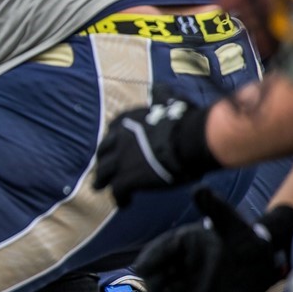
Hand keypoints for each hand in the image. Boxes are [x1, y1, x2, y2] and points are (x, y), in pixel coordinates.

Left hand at [94, 96, 219, 206]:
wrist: (190, 142)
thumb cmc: (186, 122)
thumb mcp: (170, 103)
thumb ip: (161, 97)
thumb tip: (157, 87)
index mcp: (127, 121)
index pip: (112, 131)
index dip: (113, 141)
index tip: (115, 147)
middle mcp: (118, 139)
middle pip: (102, 152)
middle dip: (103, 161)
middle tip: (105, 169)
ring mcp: (120, 161)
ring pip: (102, 174)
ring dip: (102, 181)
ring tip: (102, 188)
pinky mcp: (126, 179)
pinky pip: (116, 192)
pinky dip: (119, 199)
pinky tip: (125, 204)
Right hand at [133, 187, 292, 291]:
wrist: (264, 262)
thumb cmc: (246, 238)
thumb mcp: (231, 223)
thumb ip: (214, 208)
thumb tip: (200, 190)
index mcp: (182, 242)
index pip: (160, 250)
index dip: (150, 259)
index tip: (141, 268)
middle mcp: (180, 262)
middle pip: (157, 272)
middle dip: (151, 281)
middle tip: (151, 290)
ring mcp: (186, 280)